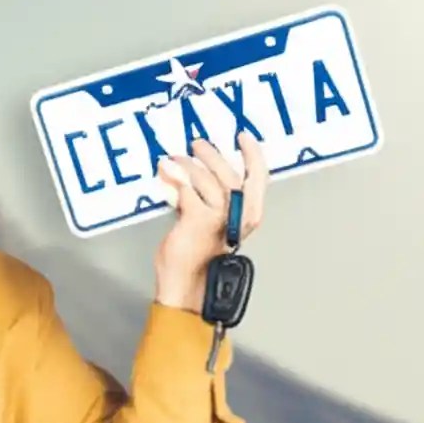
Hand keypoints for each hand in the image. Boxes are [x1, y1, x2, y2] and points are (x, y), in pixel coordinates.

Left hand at [152, 133, 267, 311]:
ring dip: (190, 164)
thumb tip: (192, 177)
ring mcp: (219, 218)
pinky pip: (187, 189)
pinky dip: (175, 178)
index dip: (253, 155)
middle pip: (232, 174)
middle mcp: (238, 217)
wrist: (187, 285)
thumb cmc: (196, 260)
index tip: (243, 136)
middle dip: (213, 155)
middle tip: (197, 144)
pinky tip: (165, 172)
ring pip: (208, 179)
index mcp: (246, 217)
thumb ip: (206, 202)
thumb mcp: (208, 224)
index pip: (258, 179)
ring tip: (174, 158)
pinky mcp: (198, 220)